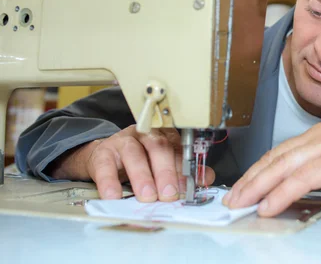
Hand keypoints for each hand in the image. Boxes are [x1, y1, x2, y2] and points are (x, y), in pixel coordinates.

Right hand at [49, 125, 214, 201]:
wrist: (106, 157)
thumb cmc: (141, 161)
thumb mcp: (164, 164)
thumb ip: (185, 171)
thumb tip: (206, 178)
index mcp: (166, 136)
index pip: (178, 150)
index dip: (183, 170)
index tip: (187, 189)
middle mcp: (146, 134)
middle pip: (158, 148)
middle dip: (166, 172)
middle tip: (169, 194)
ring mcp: (124, 141)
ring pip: (134, 153)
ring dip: (142, 176)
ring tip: (147, 195)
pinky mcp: (103, 152)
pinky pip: (105, 165)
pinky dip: (109, 181)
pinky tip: (113, 195)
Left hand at [222, 123, 320, 216]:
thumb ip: (306, 177)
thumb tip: (275, 193)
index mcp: (318, 137)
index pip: (277, 154)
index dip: (254, 173)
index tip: (238, 191)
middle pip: (276, 158)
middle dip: (250, 181)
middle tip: (232, 200)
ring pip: (285, 166)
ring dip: (260, 187)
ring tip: (243, 204)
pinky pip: (304, 178)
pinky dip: (282, 192)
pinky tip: (269, 205)